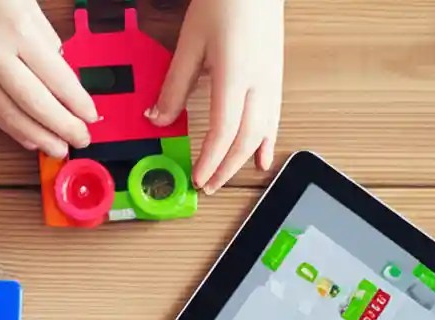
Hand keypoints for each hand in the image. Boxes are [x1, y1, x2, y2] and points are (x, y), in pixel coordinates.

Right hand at [0, 0, 97, 158]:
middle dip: (62, 127)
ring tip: (56, 149)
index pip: (56, 78)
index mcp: (15, 28)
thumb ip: (43, 35)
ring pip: (7, 113)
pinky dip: (7, 125)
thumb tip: (59, 70)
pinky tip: (25, 137)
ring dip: (36, 136)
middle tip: (81, 140)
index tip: (91, 116)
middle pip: (34, 103)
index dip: (77, 102)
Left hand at [147, 0, 284, 193]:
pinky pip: (274, 119)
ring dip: (243, 161)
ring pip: (262, 133)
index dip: (210, 159)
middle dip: (226, 168)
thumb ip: (175, 85)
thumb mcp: (191, 43)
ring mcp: (272, 81)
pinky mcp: (276, 78)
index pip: (224, 130)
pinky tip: (263, 159)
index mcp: (236, 74)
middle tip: (208, 187)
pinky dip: (267, 143)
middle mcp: (259, 82)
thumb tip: (158, 118)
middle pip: (245, 139)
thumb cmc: (226, 3)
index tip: (197, 178)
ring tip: (226, 178)